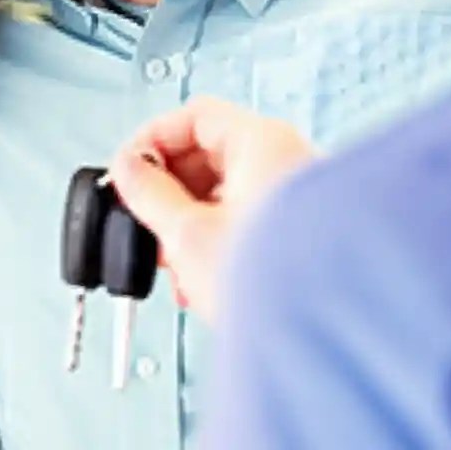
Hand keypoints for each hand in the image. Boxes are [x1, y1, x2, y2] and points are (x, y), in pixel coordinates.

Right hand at [108, 97, 315, 321]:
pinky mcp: (298, 233)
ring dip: (187, 220)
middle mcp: (285, 160)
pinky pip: (244, 219)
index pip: (194, 116)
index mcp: (263, 142)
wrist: (322, 335)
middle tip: (144, 215)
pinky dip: (213, 238)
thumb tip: (129, 171)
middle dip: (168, 188)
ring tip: (171, 258)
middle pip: (209, 153)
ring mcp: (295, 197)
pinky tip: (197, 275)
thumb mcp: (187, 233)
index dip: (152, 140)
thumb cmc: (272, 280)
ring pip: (224, 190)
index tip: (129, 169)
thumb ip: (148, 193)